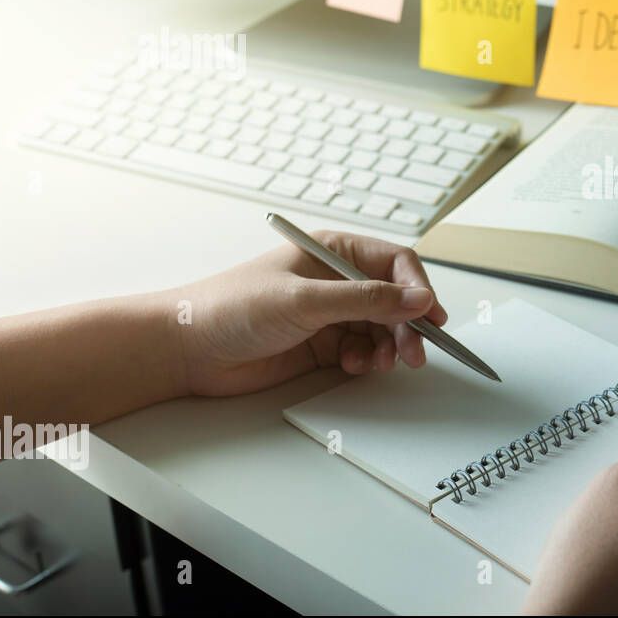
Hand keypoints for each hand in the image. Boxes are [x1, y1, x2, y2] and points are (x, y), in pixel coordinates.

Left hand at [170, 231, 447, 396]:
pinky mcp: (323, 345)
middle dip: (408, 325)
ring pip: (383, 329)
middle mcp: (337, 280)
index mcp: (333, 252)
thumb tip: (417, 299)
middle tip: (414, 352)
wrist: (187, 349)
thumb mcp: (304, 299)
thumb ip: (365, 300)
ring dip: (390, 347)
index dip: (418, 288)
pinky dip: (368, 361)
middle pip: (396, 299)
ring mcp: (331, 314)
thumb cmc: (231, 307)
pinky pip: (364, 351)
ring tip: (382, 363)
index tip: (430, 315)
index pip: (395, 263)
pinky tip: (354, 366)